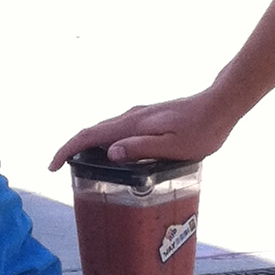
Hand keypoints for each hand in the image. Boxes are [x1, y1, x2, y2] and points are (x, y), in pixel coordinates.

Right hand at [50, 86, 235, 172]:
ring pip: (105, 130)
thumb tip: (110, 152)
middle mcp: (132, 117)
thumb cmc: (203, 130)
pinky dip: (104, 141)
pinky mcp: (148, 118)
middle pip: (93, 132)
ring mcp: (140, 116)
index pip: (90, 136)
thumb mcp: (174, 146)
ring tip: (81, 165)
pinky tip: (112, 154)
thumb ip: (142, 148)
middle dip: (72, 149)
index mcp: (134, 124)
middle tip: (60, 170)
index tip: (52, 166)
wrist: (221, 105)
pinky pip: (118, 130)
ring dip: (88, 146)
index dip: (68, 150)